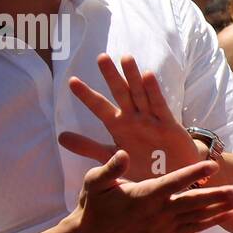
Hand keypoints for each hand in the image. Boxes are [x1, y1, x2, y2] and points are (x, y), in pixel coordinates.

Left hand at [58, 53, 203, 181]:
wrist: (172, 175)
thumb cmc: (143, 165)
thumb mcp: (112, 157)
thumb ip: (88, 147)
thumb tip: (60, 137)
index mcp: (119, 126)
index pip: (100, 107)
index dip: (87, 95)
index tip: (72, 81)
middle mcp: (133, 119)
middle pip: (120, 94)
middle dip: (111, 76)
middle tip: (101, 57)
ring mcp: (151, 120)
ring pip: (140, 95)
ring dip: (133, 77)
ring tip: (126, 58)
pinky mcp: (169, 125)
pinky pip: (160, 106)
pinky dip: (154, 92)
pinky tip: (148, 75)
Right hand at [69, 149, 232, 232]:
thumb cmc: (94, 205)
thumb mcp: (94, 182)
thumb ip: (110, 167)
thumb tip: (123, 153)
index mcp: (144, 195)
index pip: (174, 182)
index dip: (194, 173)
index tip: (212, 165)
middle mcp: (158, 212)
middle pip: (194, 202)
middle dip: (218, 196)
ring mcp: (163, 225)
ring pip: (197, 216)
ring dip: (220, 208)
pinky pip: (193, 229)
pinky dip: (211, 222)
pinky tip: (227, 215)